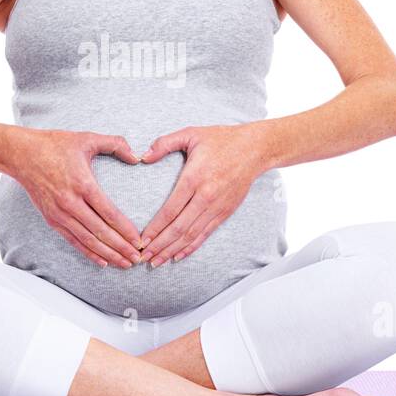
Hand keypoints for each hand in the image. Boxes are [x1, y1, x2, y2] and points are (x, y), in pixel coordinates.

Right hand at [8, 128, 144, 266]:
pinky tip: (103, 261)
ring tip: (125, 263)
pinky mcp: (52, 219)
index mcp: (83, 184)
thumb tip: (137, 157)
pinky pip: (73, 240)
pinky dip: (88, 253)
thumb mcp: (87, 138)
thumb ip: (115, 144)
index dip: (126, 230)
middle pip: (101, 232)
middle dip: (122, 247)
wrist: (21, 155)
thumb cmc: (54, 145)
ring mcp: (60, 213)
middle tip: (138, 258)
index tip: (140, 240)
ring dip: (108, 254)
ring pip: (88, 240)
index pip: (109, 213)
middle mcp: (70, 203)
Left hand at [138, 124, 267, 265]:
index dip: (155, 228)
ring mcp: (217, 206)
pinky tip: (178, 256)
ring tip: (156, 262)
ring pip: (192, 235)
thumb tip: (142, 156)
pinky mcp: (225, 212)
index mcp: (194, 178)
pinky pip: (206, 234)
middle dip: (160, 245)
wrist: (254, 149)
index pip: (170, 210)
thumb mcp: (191, 134)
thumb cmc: (220, 140)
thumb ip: (164, 143)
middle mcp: (206, 196)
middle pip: (179, 228)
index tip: (141, 239)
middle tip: (143, 257)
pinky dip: (191, 247)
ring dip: (172, 250)